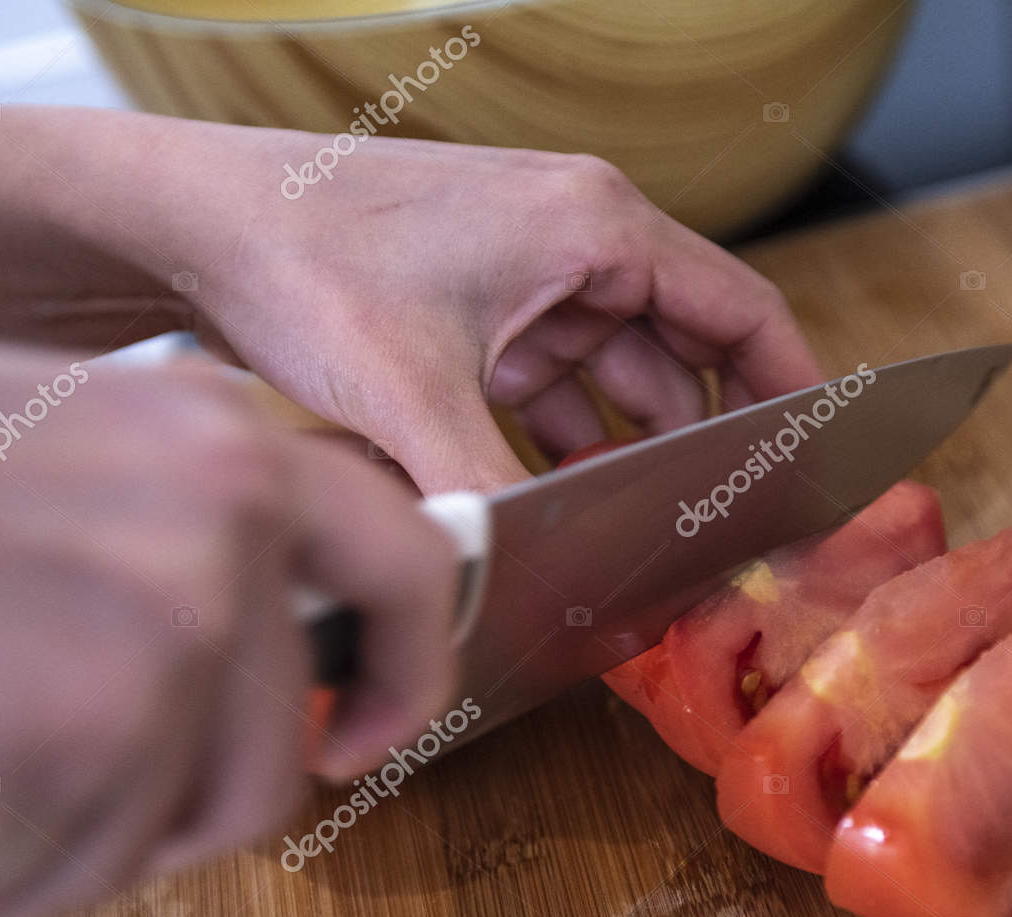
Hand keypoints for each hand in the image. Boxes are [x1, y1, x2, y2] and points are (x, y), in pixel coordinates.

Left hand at [0, 108, 825, 492]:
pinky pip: (558, 380)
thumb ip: (486, 505)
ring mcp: (529, 271)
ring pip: (619, 374)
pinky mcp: (484, 303)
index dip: (793, 391)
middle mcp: (577, 238)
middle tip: (729, 529)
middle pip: (686, 353)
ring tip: (650, 534)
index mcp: (596, 228)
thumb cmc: (304, 264)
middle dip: (704, 443)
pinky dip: (567, 436)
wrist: (191, 222)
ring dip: (629, 449)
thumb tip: (523, 600)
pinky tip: (566, 499)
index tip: (820, 466)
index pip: (741, 311)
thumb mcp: (412, 399)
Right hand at [0, 337, 457, 916]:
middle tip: (66, 806)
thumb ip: (168, 527)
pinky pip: (76, 868)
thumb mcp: (39, 457)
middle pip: (278, 748)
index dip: (403, 663)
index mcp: (215, 430)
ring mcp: (171, 611)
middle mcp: (222, 507)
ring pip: (178, 824)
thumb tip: (263, 641)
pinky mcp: (94, 714)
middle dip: (179, 810)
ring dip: (56, 842)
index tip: (363, 733)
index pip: (398, 556)